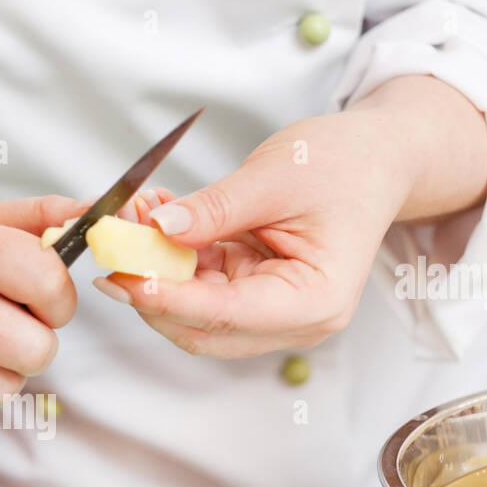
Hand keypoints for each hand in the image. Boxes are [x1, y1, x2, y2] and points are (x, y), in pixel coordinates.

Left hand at [94, 75, 486, 357]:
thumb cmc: (345, 165)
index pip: (227, 315)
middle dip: (151, 290)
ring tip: (129, 220)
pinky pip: (201, 288)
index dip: (169, 298)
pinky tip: (151, 221)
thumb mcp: (276, 176)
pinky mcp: (254, 296)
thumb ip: (215, 209)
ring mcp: (273, 314)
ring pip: (194, 313)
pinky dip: (172, 261)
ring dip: (156, 272)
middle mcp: (295, 322)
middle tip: (110, 246)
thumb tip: (158, 228)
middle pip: (203, 328)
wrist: (376, 158)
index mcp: (316, 301)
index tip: (123, 275)